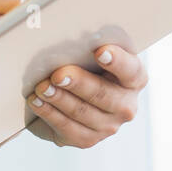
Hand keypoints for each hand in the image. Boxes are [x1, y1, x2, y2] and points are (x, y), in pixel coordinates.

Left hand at [25, 44, 147, 147]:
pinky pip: (67, 128)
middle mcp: (126, 105)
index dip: (117, 61)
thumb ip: (87, 43)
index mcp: (135, 78)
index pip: (130, 69)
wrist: (78, 92)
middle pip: (103, 95)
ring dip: (59, 99)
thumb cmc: (86, 63)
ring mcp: (108, 126)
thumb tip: (59, 31)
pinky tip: (37, 101)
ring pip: (82, 113)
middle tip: (58, 74)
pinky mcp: (87, 139)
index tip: (100, 51)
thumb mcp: (92, 51)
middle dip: (79, 83)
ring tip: (42, 87)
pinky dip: (49, 114)